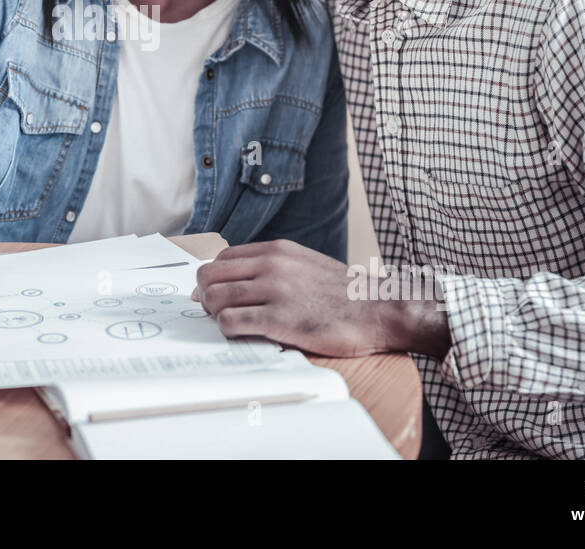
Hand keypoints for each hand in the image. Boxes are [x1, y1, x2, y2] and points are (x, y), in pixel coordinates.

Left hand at [191, 239, 449, 357]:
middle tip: (216, 312)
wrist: (378, 309)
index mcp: (276, 250)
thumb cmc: (344, 293)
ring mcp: (274, 291)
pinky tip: (240, 334)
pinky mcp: (279, 319)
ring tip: (229, 324)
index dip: (214, 279)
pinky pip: (231, 323)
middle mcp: (270, 265)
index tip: (217, 295)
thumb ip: (274, 267)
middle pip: (209, 275)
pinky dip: (227, 330)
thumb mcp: (306, 263)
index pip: (221, 258)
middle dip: (206, 296)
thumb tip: (241, 280)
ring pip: (214, 298)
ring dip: (214, 315)